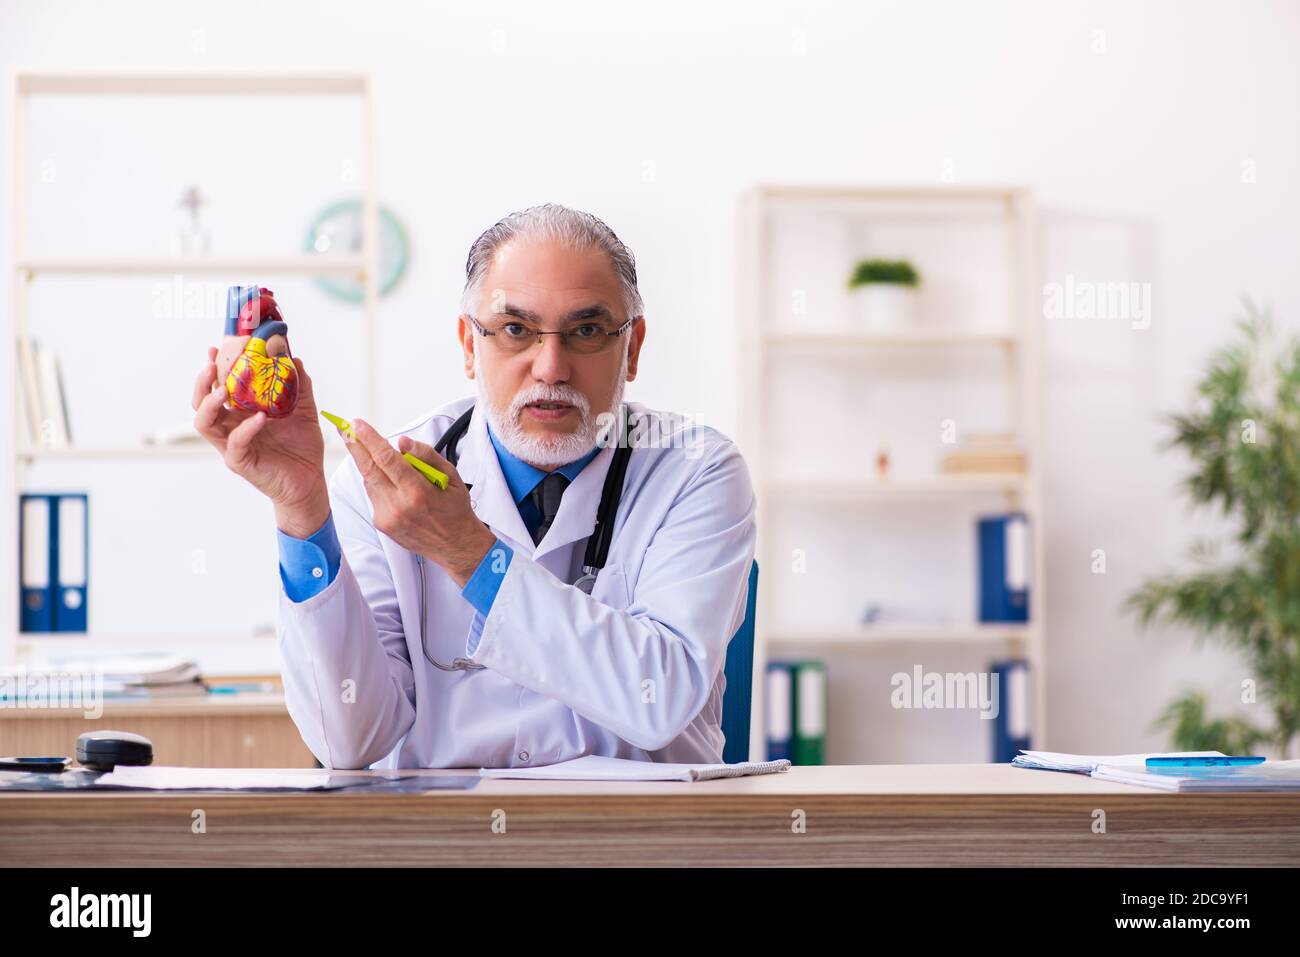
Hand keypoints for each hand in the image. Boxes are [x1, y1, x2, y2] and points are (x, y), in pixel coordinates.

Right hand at [192, 345, 328, 534]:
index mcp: (240, 414)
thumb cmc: (302, 448)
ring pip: (204, 423)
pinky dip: (245, 428)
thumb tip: (294, 358)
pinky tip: (259, 417)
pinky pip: (235, 444)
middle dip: (202, 382)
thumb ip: (299, 386)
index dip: (212, 370)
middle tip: (211, 364)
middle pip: (200, 403)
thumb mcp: (304, 411)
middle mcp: (231, 428)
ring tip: (223, 389)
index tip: (215, 348)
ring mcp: (232, 446)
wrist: (310, 482)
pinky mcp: (241, 463)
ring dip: (210, 403)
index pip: (217, 389)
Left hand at [337, 418, 496, 586]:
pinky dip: (378, 482)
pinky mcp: (381, 523)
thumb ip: (426, 455)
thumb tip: (402, 442)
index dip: (369, 439)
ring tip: (383, 459)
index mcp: (418, 492)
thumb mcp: (452, 476)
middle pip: (368, 469)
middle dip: (355, 446)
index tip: (358, 424)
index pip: (387, 459)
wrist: (455, 545)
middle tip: (345, 429)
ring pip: (369, 481)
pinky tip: (392, 483)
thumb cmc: (455, 508)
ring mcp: (387, 517)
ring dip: (370, 465)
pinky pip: (373, 495)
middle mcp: (399, 506)